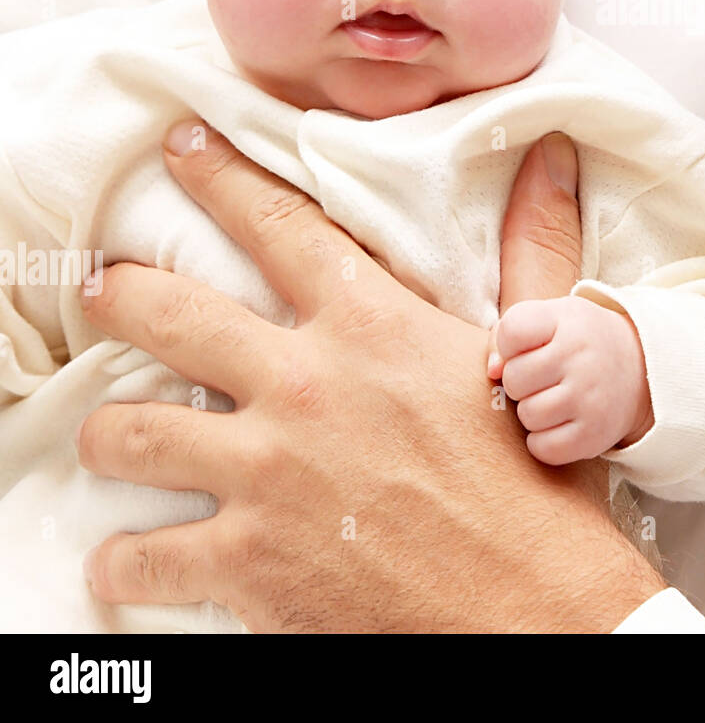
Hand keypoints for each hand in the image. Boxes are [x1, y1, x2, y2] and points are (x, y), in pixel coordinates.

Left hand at [77, 123, 665, 631]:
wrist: (530, 604)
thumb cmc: (535, 475)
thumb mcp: (539, 344)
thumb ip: (537, 242)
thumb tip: (554, 156)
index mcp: (368, 324)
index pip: (275, 224)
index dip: (219, 175)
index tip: (181, 146)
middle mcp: (302, 385)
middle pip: (170, 315)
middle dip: (122, 292)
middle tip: (104, 286)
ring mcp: (265, 474)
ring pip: (133, 434)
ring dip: (110, 431)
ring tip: (108, 431)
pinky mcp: (247, 561)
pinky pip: (145, 557)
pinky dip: (126, 561)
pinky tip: (124, 558)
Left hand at [488, 295, 654, 463]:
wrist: (641, 369)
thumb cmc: (579, 341)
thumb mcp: (550, 319)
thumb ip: (509, 333)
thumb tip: (492, 371)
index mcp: (567, 321)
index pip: (512, 332)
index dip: (510, 344)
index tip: (529, 346)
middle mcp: (581, 358)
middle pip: (514, 379)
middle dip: (521, 381)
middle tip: (545, 376)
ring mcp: (589, 399)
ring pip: (527, 415)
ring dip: (532, 411)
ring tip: (554, 397)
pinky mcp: (593, 436)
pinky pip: (542, 448)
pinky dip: (543, 440)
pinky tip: (559, 422)